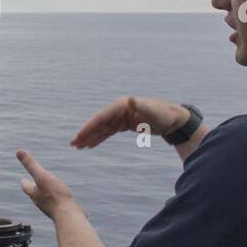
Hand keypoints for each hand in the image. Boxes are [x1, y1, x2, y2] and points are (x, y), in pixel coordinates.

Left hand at [16, 149, 77, 220]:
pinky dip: (57, 200)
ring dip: (46, 194)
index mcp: (33, 193)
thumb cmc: (55, 195)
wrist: (68, 215)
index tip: (23, 178)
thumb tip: (19, 151)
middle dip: (34, 187)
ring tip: (48, 190)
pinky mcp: (60, 211)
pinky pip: (57, 204)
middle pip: (34, 193)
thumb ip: (31, 165)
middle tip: (34, 183)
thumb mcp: (42, 176)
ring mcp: (50, 208)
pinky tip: (62, 200)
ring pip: (45, 199)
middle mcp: (40, 201)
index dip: (24, 181)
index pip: (25, 185)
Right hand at [71, 95, 190, 148]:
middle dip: (85, 133)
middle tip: (73, 144)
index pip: (101, 117)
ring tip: (78, 147)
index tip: (79, 137)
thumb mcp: (153, 111)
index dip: (89, 127)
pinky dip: (99, 138)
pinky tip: (91, 145)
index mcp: (121, 105)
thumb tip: (131, 99)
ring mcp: (120, 116)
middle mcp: (118, 109)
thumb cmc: (164, 114)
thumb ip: (141, 106)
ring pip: (102, 129)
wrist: (173, 119)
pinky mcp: (124, 123)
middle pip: (98, 123)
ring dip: (90, 137)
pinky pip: (108, 132)